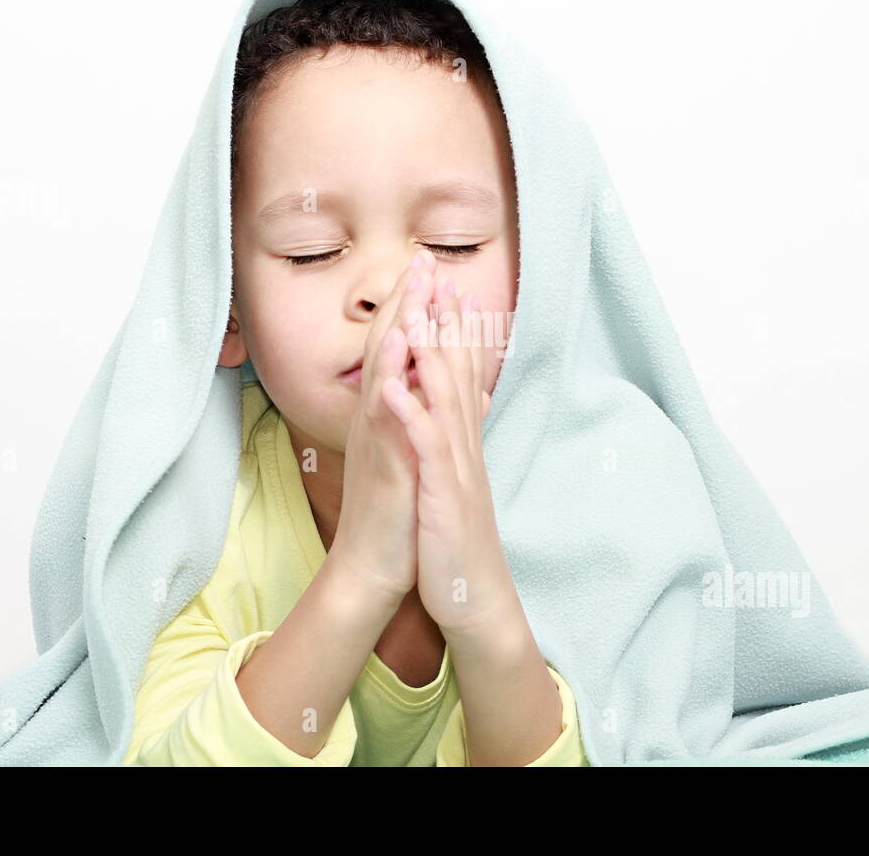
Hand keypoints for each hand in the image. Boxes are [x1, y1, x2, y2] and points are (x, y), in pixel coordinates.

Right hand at [328, 248, 434, 604]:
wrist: (375, 562)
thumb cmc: (397, 511)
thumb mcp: (411, 455)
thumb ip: (418, 418)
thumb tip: (433, 389)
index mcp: (388, 413)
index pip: (400, 350)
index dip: (414, 310)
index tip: (430, 271)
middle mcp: (377, 415)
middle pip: (389, 346)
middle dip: (405, 301)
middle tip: (420, 257)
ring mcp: (376, 434)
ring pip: (383, 369)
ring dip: (396, 324)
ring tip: (410, 284)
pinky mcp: (381, 457)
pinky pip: (383, 410)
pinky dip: (389, 374)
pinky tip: (398, 345)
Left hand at [380, 268, 513, 637]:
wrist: (473, 596)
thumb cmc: (455, 540)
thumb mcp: (455, 483)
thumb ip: (455, 443)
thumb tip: (458, 411)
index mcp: (460, 441)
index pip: (459, 374)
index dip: (453, 328)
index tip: (445, 285)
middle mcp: (462, 445)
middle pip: (455, 372)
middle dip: (445, 321)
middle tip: (435, 272)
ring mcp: (455, 468)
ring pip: (443, 400)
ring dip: (430, 355)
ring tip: (416, 312)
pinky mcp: (443, 495)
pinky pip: (425, 449)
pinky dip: (412, 414)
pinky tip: (395, 388)